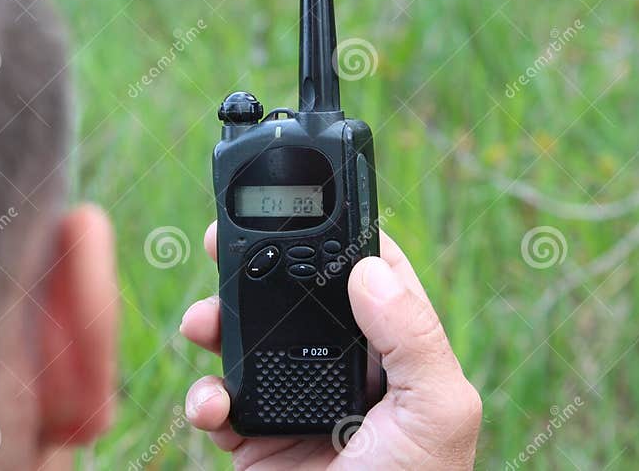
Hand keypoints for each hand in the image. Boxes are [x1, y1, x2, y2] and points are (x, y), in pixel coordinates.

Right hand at [179, 222, 481, 469]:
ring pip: (246, 337)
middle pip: (294, 293)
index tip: (304, 201)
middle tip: (218, 238)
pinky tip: (210, 409)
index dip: (337, 234)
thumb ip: (414, 337)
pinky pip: (219, 401)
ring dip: (215, 321)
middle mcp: (343, 368)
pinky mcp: (258, 438)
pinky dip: (204, 398)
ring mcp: (297, 399)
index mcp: (394, 353)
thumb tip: (367, 269)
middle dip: (256, 264)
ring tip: (198, 322)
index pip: (367, 274)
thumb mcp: (440, 414)